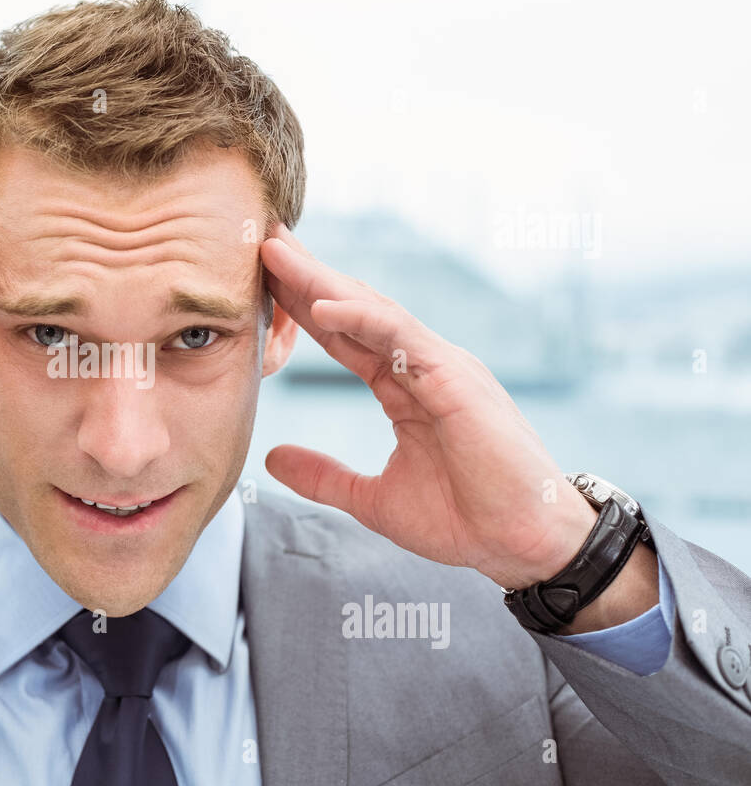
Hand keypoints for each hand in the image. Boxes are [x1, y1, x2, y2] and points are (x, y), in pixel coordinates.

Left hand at [260, 223, 608, 593]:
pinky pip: (400, 335)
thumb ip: (323, 476)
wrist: (523, 543)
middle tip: (263, 242)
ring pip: (373, 310)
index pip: (345, 335)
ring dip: (322, 281)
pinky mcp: (455, 378)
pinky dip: (359, 316)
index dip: (303, 307)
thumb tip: (272, 458)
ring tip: (277, 255)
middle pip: (355, 309)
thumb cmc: (465, 520)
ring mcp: (441, 366)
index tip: (263, 281)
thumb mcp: (373, 499)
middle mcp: (423, 365)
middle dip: (307, 276)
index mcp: (406, 386)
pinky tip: (319, 304)